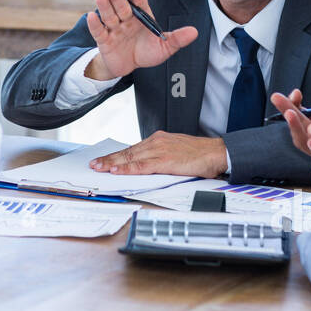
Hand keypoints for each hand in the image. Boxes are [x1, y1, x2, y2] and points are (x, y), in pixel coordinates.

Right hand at [84, 0, 197, 79]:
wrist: (129, 67)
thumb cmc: (146, 52)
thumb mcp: (164, 47)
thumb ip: (177, 39)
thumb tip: (194, 32)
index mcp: (141, 17)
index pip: (138, 0)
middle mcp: (126, 19)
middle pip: (121, 6)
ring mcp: (114, 29)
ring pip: (108, 16)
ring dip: (104, 6)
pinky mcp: (104, 40)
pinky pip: (98, 31)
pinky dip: (95, 24)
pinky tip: (92, 16)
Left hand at [88, 131, 227, 179]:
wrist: (216, 152)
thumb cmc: (199, 154)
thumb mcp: (175, 152)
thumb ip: (160, 158)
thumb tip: (146, 166)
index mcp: (158, 140)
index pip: (132, 149)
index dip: (116, 156)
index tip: (104, 161)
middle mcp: (156, 142)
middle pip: (127, 152)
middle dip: (108, 159)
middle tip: (94, 164)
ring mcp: (159, 151)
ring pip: (130, 158)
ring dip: (112, 164)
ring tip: (99, 168)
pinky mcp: (165, 161)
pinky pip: (142, 166)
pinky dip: (128, 168)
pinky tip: (117, 171)